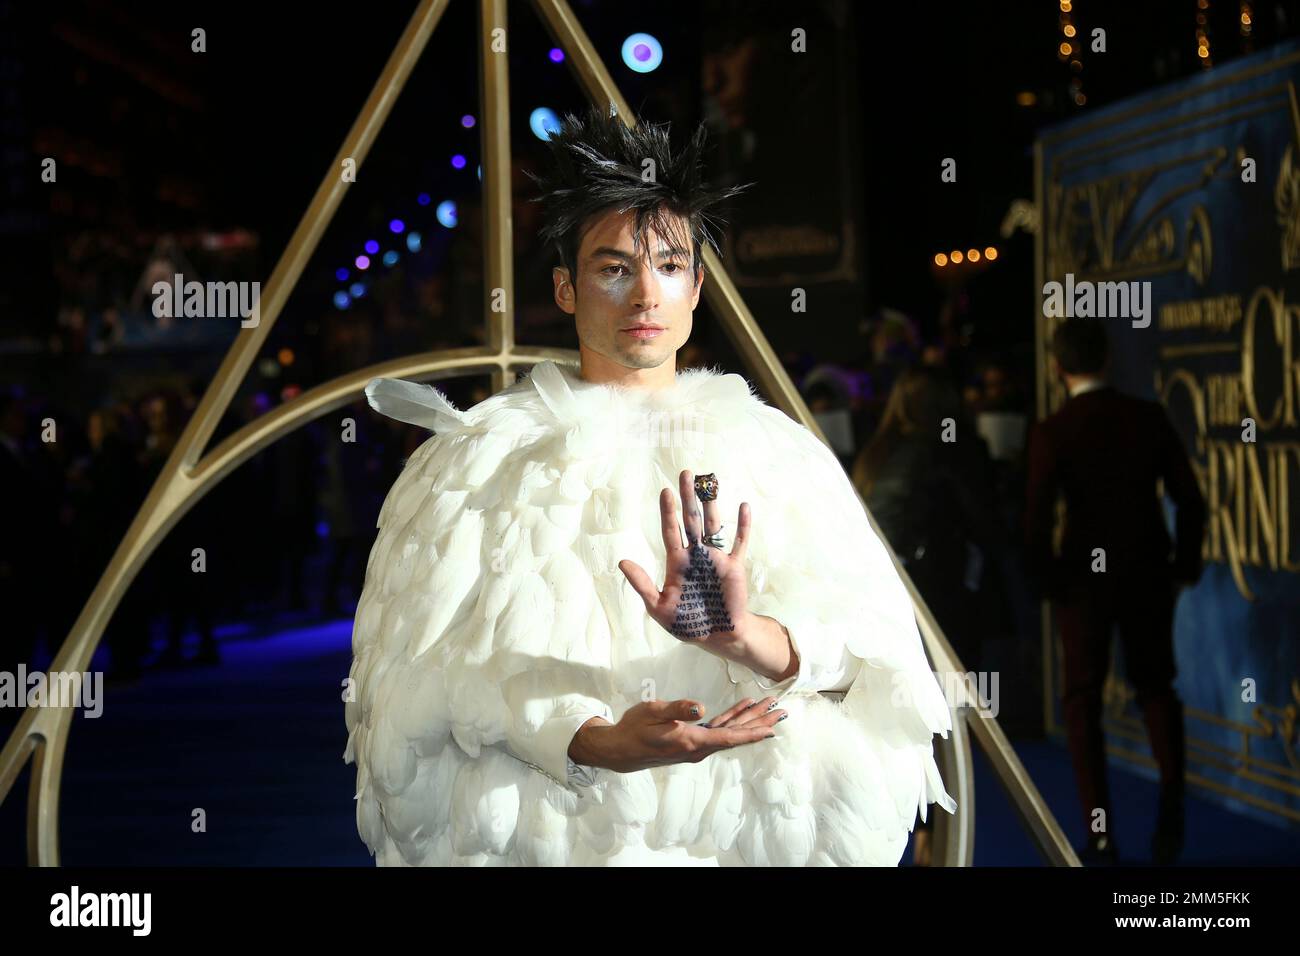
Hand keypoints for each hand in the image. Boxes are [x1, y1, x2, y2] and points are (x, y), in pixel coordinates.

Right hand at [582, 697, 784, 773]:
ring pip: (729, 732)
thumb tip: (702, 708)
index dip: (753, 732)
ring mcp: (696, 746)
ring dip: (748, 720)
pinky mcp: (691, 741)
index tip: (774, 728)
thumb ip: (677, 709)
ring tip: (768, 708)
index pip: (730, 737)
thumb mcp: (653, 712)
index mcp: (692, 742)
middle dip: (759, 723)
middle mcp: (699, 748)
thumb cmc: (634, 728)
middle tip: (782, 712)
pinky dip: (732, 719)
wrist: (620, 749)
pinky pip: (718, 730)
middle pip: (736, 735)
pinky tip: (741, 709)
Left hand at [618, 469, 751, 651]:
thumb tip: (622, 561)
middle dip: (687, 497)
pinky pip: (739, 542)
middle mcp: (696, 554)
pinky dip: (743, 526)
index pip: (670, 530)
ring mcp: (716, 558)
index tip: (665, 491)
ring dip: (711, 504)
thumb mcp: (659, 607)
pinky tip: (744, 506)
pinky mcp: (734, 566)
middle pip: (690, 520)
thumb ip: (642, 585)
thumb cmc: (687, 624)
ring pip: (713, 525)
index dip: (668, 511)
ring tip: (709, 482)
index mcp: (677, 562)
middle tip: (685, 473)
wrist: (717, 637)